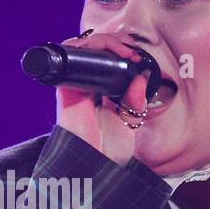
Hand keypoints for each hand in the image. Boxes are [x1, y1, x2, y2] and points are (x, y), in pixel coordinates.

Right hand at [54, 30, 150, 166]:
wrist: (94, 166)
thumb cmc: (106, 151)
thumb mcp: (128, 124)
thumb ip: (134, 103)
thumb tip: (141, 79)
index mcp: (98, 96)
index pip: (106, 64)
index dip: (120, 55)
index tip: (138, 59)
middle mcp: (84, 88)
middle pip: (95, 53)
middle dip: (116, 44)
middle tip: (133, 53)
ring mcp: (74, 87)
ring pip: (84, 50)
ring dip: (106, 43)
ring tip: (125, 51)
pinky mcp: (67, 88)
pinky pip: (72, 58)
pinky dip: (89, 47)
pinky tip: (111, 51)